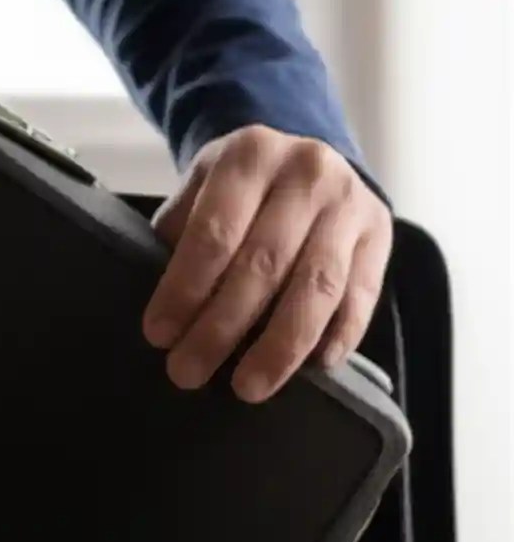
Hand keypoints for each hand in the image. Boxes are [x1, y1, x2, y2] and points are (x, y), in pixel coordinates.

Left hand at [142, 125, 392, 402]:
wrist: (304, 158)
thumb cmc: (238, 189)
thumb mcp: (200, 189)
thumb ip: (181, 236)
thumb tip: (166, 312)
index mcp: (249, 155)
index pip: (214, 232)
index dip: (185, 289)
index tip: (159, 334)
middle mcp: (307, 171)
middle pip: (263, 264)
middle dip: (221, 327)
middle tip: (187, 371)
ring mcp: (351, 203)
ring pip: (317, 286)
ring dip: (280, 346)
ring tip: (247, 386)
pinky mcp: (382, 234)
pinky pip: (361, 295)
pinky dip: (337, 336)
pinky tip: (312, 366)